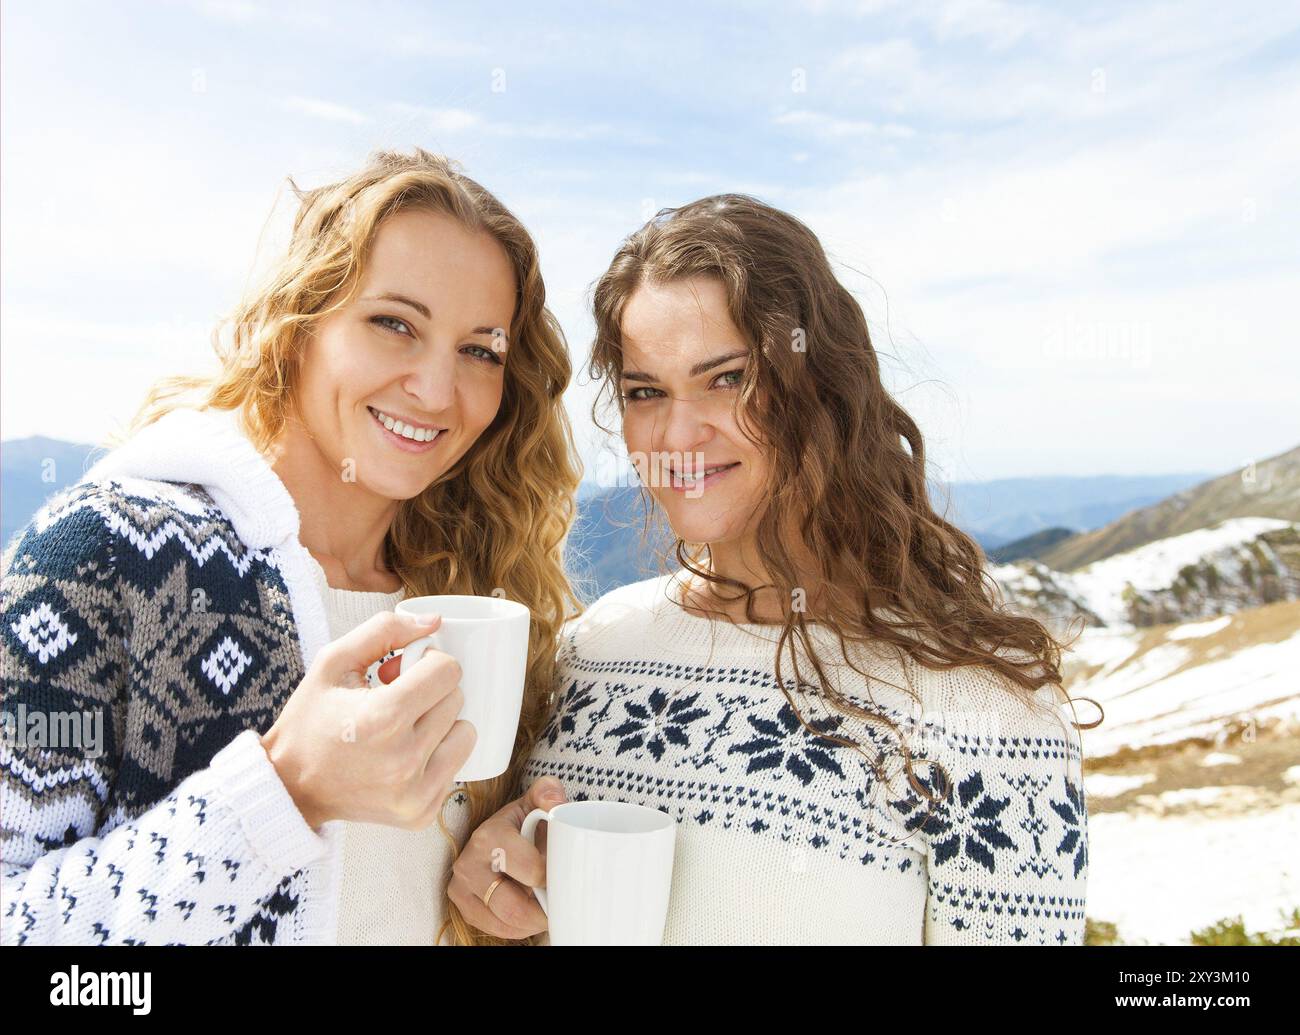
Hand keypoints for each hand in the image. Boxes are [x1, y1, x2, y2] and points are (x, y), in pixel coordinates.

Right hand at [260, 610, 475, 829]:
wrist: (290, 788)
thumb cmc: (310, 721)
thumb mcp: (333, 662)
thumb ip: (384, 631)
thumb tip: (435, 621)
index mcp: (383, 718)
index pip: (447, 671)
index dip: (426, 662)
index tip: (402, 670)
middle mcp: (404, 760)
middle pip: (456, 699)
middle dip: (431, 691)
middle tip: (395, 698)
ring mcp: (415, 792)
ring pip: (465, 732)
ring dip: (440, 723)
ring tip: (402, 728)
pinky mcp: (421, 813)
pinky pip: (457, 766)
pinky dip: (437, 755)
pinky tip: (403, 755)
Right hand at [447, 776, 567, 938]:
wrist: (499, 834)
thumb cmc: (522, 820)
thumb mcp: (535, 800)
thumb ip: (549, 792)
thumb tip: (555, 804)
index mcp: (489, 835)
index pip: (530, 869)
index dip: (552, 877)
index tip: (561, 874)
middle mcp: (469, 862)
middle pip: (514, 907)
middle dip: (542, 910)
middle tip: (557, 901)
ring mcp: (461, 886)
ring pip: (505, 923)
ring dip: (531, 921)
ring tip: (543, 906)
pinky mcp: (461, 904)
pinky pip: (494, 929)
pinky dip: (516, 928)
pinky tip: (526, 911)